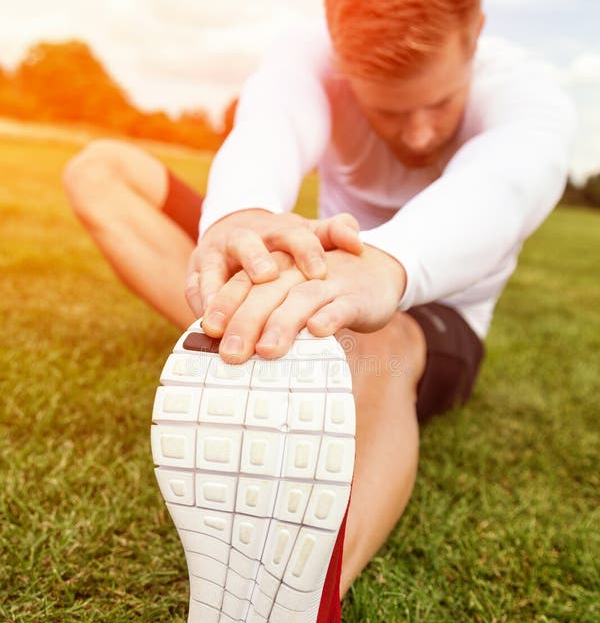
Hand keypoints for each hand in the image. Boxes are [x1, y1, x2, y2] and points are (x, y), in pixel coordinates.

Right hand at [185, 208, 362, 316]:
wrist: (238, 232)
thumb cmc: (284, 246)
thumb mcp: (311, 236)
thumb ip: (335, 235)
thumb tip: (358, 242)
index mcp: (278, 231)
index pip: (295, 234)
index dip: (307, 251)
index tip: (320, 272)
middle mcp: (245, 238)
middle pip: (248, 243)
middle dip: (256, 259)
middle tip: (267, 278)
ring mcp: (217, 253)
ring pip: (214, 266)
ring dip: (218, 293)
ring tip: (221, 319)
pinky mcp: (196, 270)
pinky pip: (194, 286)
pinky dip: (200, 305)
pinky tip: (207, 328)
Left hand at [201, 244, 406, 361]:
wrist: (381, 269)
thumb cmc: (326, 292)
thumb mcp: (292, 296)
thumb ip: (265, 316)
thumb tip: (229, 351)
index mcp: (278, 269)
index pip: (245, 283)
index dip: (225, 304)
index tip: (208, 330)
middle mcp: (299, 272)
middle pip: (268, 292)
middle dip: (246, 321)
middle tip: (231, 353)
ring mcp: (330, 284)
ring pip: (302, 299)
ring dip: (282, 324)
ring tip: (266, 350)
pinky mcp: (357, 297)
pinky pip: (342, 306)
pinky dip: (330, 317)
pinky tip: (317, 332)